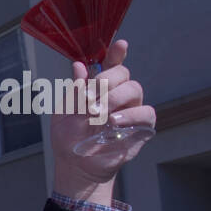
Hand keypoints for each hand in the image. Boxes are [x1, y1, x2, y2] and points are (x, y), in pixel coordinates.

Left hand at [50, 40, 155, 200]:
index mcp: (98, 89)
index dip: (116, 54)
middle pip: (123, 73)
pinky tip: (114, 122)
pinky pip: (145, 112)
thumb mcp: (64, 114)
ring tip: (98, 114)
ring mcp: (130, 109)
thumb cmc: (69, 139)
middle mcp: (117, 95)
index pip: (111, 65)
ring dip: (115, 98)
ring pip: (134, 89)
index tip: (120, 45)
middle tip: (91, 96)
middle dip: (106, 80)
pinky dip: (131, 115)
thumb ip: (73, 92)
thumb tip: (78, 66)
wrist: (75, 165)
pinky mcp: (141, 127)